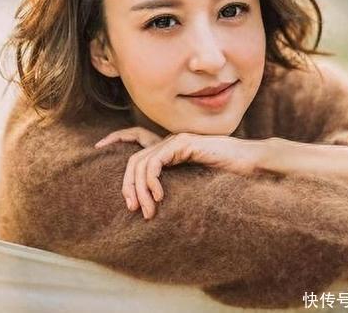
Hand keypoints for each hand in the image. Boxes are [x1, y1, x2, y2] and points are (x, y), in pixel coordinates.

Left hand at [97, 128, 270, 219]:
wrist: (250, 164)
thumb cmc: (225, 176)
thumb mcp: (192, 183)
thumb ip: (174, 184)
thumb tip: (152, 203)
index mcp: (170, 148)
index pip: (134, 138)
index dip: (115, 139)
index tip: (98, 147)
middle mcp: (170, 142)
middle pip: (133, 159)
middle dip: (127, 185)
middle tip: (131, 208)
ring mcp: (176, 142)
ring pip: (141, 163)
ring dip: (139, 189)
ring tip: (147, 210)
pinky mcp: (184, 145)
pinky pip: (156, 161)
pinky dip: (152, 181)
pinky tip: (158, 196)